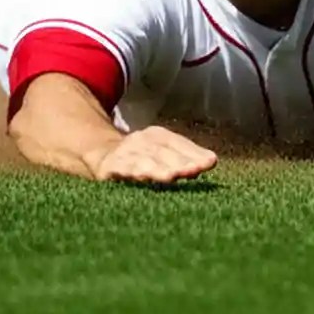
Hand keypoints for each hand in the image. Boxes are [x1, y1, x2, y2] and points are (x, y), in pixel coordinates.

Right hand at [85, 126, 217, 183]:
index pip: (178, 143)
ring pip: (143, 161)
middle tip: (196, 170)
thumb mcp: (163, 153)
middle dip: (180, 161)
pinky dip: (131, 173)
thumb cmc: (142, 157)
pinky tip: (140, 177)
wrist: (101, 155)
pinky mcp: (109, 167)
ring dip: (157, 168)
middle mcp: (141, 141)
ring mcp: (125, 153)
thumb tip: (212, 160)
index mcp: (157, 136)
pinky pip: (121, 169)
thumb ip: (187, 157)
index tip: (210, 162)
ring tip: (172, 176)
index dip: (194, 153)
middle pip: (163, 151)